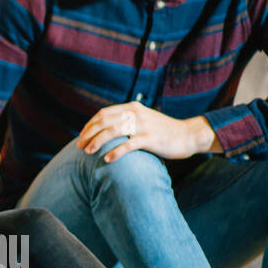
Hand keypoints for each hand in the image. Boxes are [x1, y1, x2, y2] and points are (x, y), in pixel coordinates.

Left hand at [77, 102, 217, 162]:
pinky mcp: (151, 139)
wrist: (188, 135)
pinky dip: (115, 153)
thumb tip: (105, 128)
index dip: (90, 124)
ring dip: (97, 142)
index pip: (103, 113)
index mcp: (132, 107)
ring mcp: (143, 126)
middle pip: (104, 122)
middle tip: (79, 146)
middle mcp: (136, 114)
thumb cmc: (163, 130)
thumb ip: (127, 119)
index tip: (81, 135)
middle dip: (89, 134)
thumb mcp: (143, 118)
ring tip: (88, 152)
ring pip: (112, 132)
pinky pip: (128, 146)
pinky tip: (107, 160)